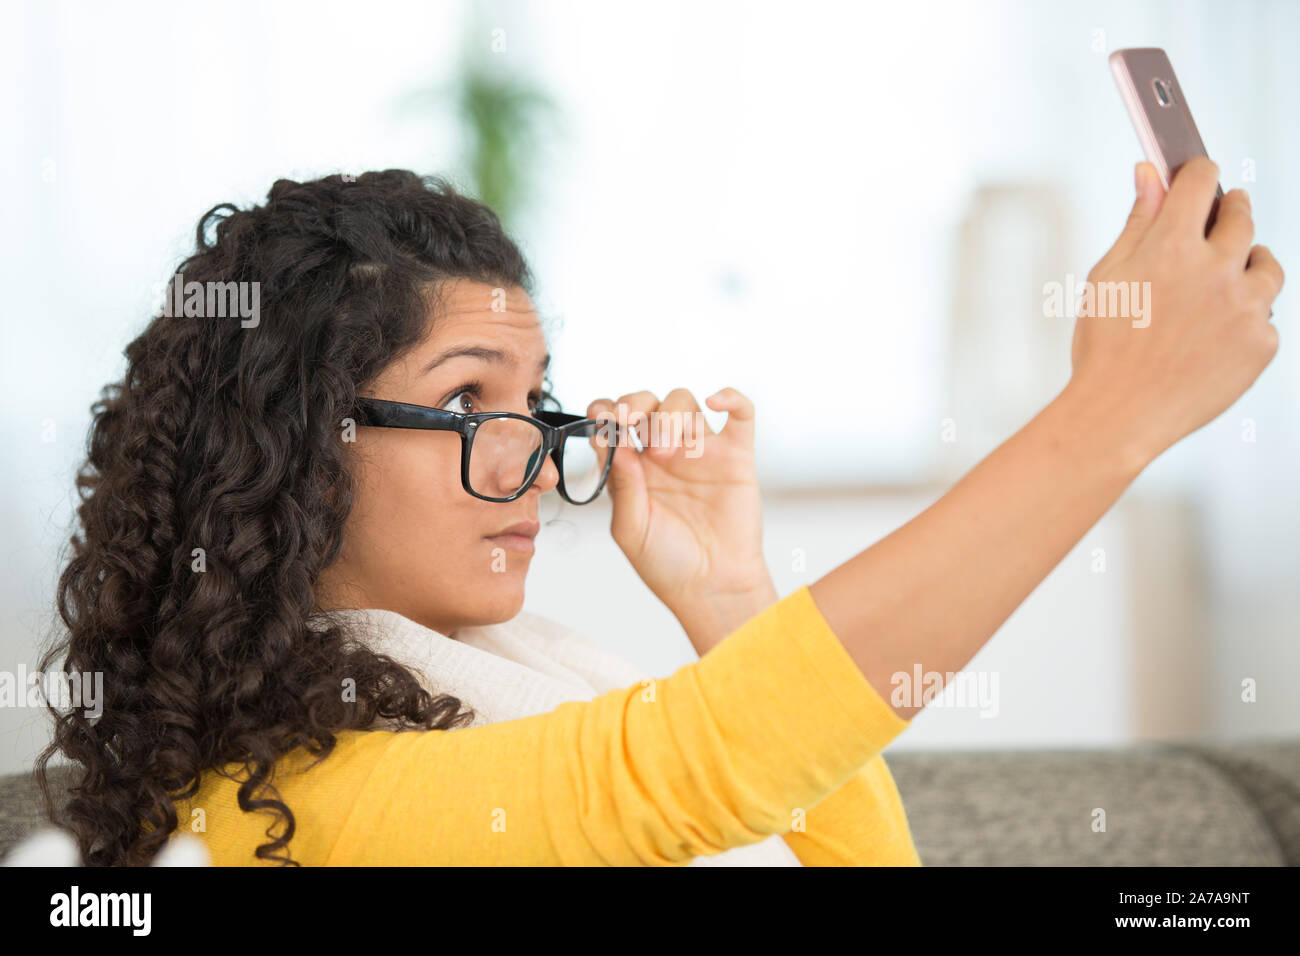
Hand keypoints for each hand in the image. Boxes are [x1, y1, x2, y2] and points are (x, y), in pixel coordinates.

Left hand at [586, 387, 776, 653]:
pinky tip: (716, 401)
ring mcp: (701, 452)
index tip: (599, 417)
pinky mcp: (736, 456)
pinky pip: (740, 414)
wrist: (712, 587)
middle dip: (635, 404)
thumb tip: (615, 443)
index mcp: (634, 467)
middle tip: (629, 422)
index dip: (605, 411)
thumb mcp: (630, 528)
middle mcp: (665, 452)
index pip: (615, 423)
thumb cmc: (668, 563)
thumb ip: (621, 486)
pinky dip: (731, 398)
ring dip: (670, 414)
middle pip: (648, 403)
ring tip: (665, 449)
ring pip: (685, 402)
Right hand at [1068, 158, 1282, 464]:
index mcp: (1170, 247)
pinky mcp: (1261, 343)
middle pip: (1241, 216)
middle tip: (1218, 220)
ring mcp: (1244, 307)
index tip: (1197, 176)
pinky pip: (1265, 316)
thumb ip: (1137, 222)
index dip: (1197, 172)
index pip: (1199, 182)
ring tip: (1222, 284)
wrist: (1119, 416)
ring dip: (1248, 264)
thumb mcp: (1107, 278)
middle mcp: (1215, 270)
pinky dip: (1245, 318)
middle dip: (1229, 212)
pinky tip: (1214, 333)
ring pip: (1267, 265)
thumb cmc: (1104, 351)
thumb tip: (1149, 175)